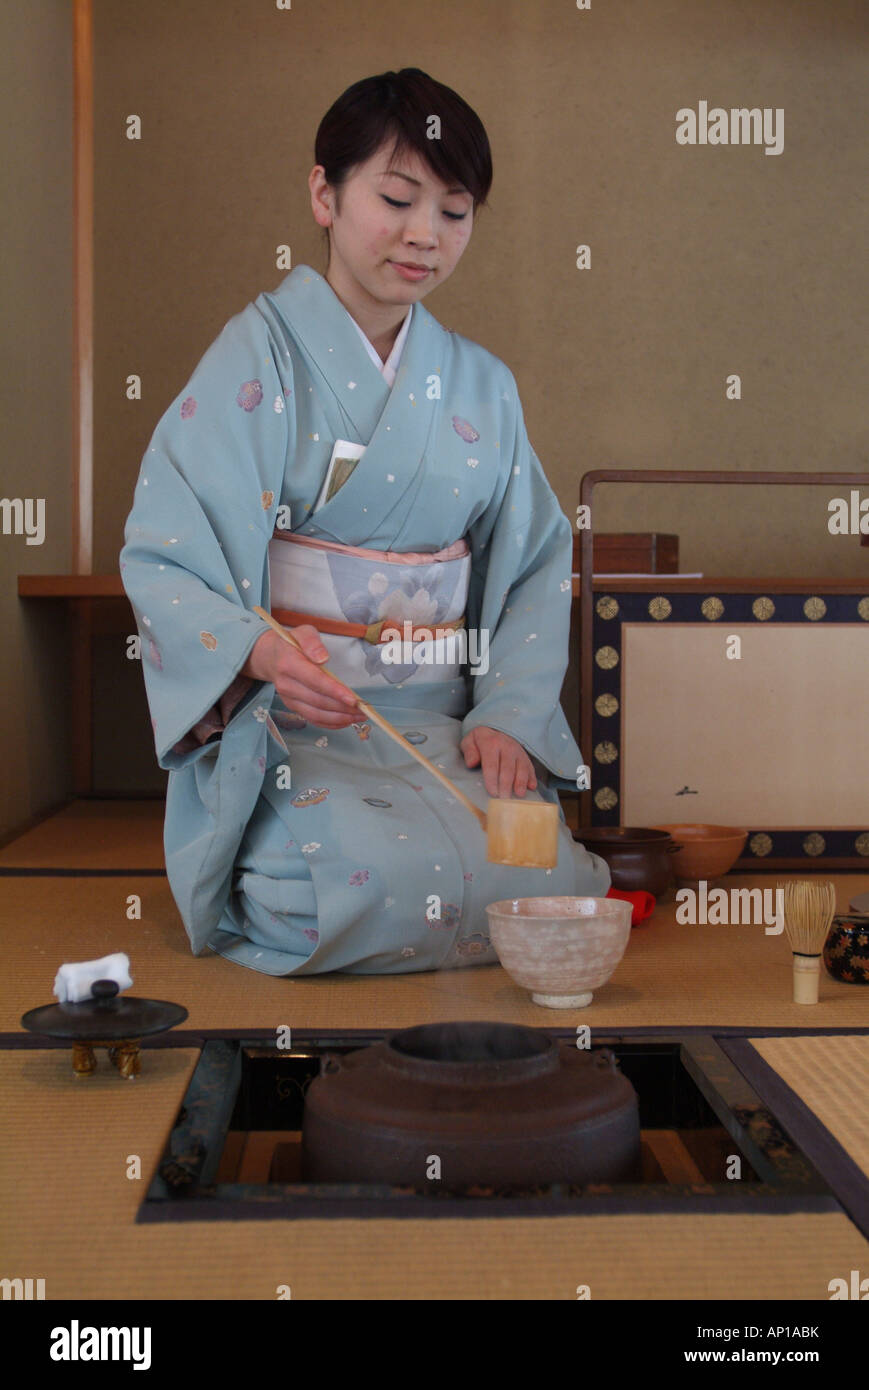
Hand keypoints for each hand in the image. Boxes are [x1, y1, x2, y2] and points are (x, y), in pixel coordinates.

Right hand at [242, 625, 359, 727]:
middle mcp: (286, 684)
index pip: (315, 681)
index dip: (335, 692)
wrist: (271, 656)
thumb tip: (322, 658)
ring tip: (359, 716)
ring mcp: (288, 698)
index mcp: (289, 664)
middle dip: (343, 707)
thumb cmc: (292, 643)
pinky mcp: (293, 707)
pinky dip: (331, 723)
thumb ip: (312, 642)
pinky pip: (313, 719)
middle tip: (364, 709)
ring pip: (316, 714)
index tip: (354, 699)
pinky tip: (346, 721)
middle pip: (318, 701)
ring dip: (340, 718)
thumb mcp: (303, 632)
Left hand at [460, 726, 537, 798]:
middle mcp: (507, 746)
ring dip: (521, 782)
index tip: (492, 792)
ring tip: (519, 795)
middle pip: (508, 769)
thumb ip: (469, 752)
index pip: (491, 764)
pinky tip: (532, 787)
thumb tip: (471, 763)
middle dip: (506, 785)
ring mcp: (518, 751)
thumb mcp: (469, 741)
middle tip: (504, 799)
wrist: (494, 730)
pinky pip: (530, 767)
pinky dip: (532, 778)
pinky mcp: (525, 756)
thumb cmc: (479, 741)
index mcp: (490, 743)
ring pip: (521, 768)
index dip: (492, 780)